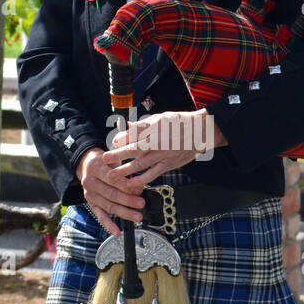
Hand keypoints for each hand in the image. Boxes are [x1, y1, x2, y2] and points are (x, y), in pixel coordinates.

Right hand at [76, 146, 144, 236]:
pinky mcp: (91, 205)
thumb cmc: (105, 162)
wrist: (86, 164)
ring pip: (108, 206)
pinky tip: (117, 232)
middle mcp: (90, 182)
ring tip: (137, 216)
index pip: (112, 178)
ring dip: (124, 213)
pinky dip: (109, 225)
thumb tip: (137, 184)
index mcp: (95, 168)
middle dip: (128, 200)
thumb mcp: (113, 159)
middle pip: (111, 194)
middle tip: (141, 203)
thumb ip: (123, 170)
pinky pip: (100, 216)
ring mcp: (90, 195)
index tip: (138, 189)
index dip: (126, 185)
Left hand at [107, 108, 224, 187]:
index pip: (131, 135)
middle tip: (104, 161)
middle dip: (117, 156)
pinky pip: (153, 174)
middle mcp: (156, 143)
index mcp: (152, 130)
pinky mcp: (168, 165)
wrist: (200, 132)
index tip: (111, 144)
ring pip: (140, 165)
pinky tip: (132, 185)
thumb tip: (125, 126)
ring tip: (112, 177)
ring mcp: (162, 155)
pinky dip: (142, 180)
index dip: (119, 140)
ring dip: (125, 171)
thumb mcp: (159, 119)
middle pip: (132, 150)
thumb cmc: (178, 123)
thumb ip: (141, 125)